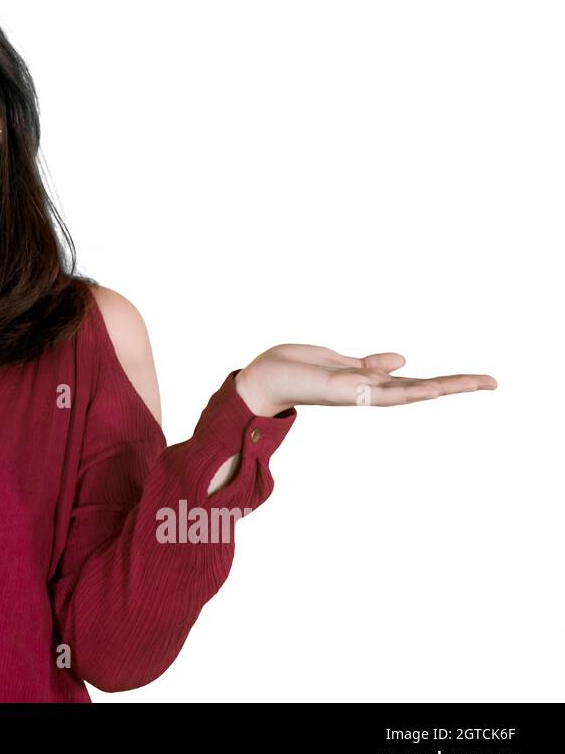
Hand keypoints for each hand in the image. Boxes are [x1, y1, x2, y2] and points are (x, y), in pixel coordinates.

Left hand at [234, 344, 496, 415]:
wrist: (260, 379)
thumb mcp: (338, 362)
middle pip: (421, 389)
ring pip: (409, 393)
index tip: (477, 379)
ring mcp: (359, 392)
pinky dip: (405, 389)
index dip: (445, 381)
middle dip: (456, 385)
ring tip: (477, 382)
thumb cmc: (295, 370)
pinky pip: (379, 390)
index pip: (414, 383)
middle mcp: (367, 390)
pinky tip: (428, 386)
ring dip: (443, 386)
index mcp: (367, 381)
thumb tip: (402, 361)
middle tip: (494, 382)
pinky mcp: (344, 390)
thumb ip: (369, 365)